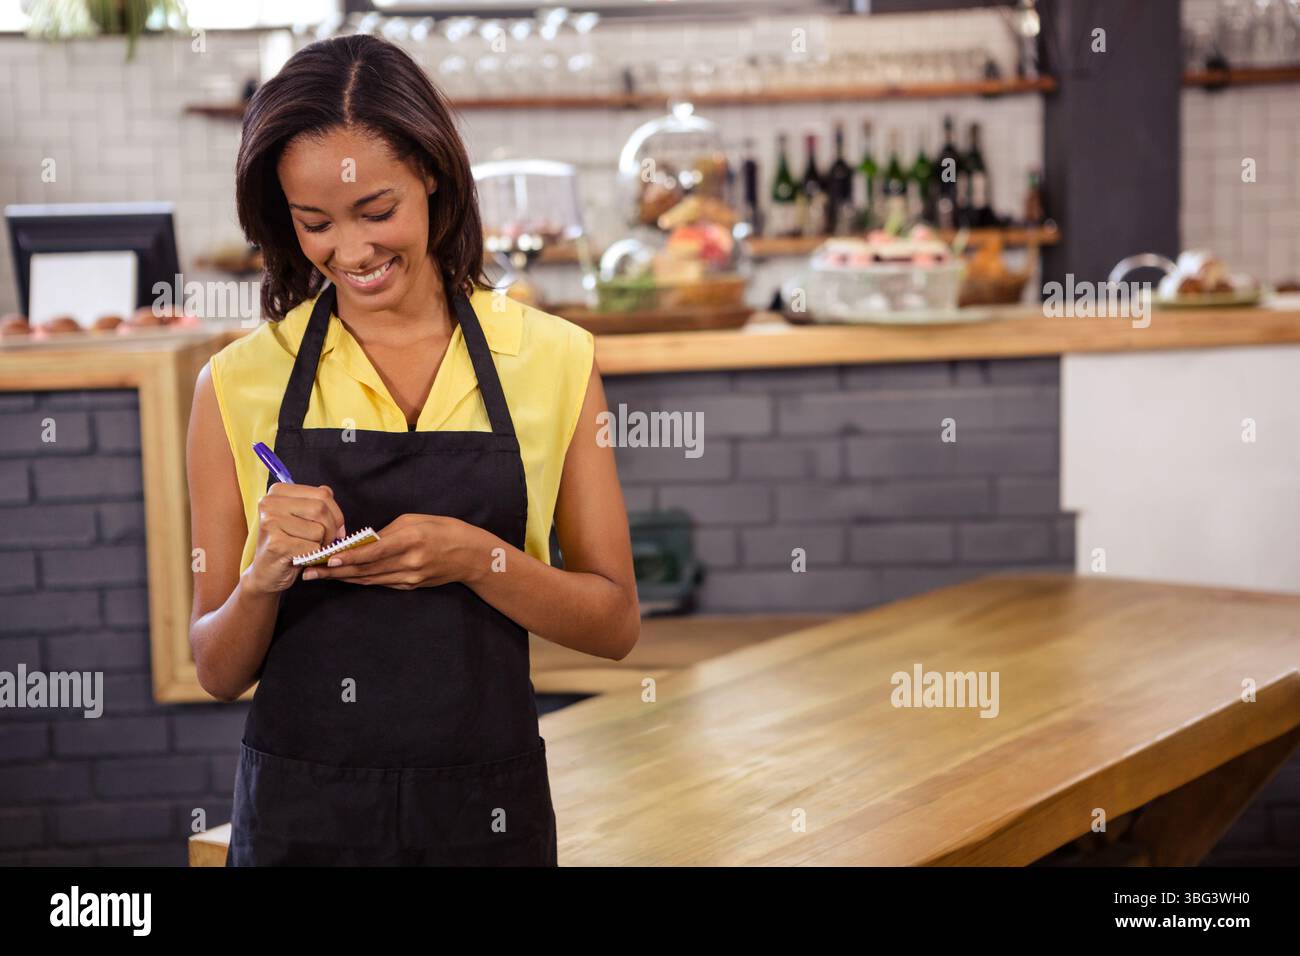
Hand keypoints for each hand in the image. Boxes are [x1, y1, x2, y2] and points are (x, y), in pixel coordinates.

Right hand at [246, 483, 346, 594]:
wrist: (265, 573)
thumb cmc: (287, 544)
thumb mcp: (301, 518)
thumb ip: (316, 504)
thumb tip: (334, 505)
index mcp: (278, 491)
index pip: (323, 493)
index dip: (336, 513)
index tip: (336, 527)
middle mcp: (270, 503)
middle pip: (321, 509)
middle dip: (331, 530)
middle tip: (325, 541)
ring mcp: (271, 522)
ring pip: (318, 530)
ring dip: (320, 544)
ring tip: (307, 549)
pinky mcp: (276, 544)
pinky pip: (312, 547)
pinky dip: (313, 556)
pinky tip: (300, 557)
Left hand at [300, 513, 485, 588]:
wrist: (470, 555)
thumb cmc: (443, 529)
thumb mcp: (416, 520)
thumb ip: (388, 532)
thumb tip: (364, 542)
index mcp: (411, 540)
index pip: (374, 552)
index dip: (349, 557)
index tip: (328, 559)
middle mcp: (409, 563)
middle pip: (366, 570)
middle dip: (335, 571)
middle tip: (310, 571)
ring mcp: (410, 578)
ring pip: (370, 579)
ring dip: (343, 578)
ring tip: (320, 576)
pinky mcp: (411, 586)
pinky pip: (381, 583)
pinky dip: (361, 580)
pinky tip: (344, 578)